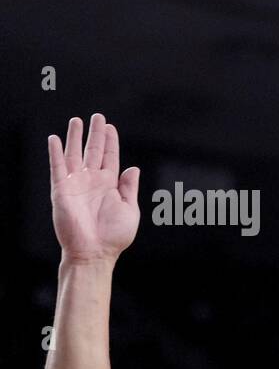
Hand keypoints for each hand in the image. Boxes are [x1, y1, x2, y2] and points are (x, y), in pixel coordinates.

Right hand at [47, 114, 140, 262]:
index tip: (110, 126)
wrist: (95, 252)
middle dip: (95, 134)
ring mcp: (76, 184)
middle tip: (97, 116)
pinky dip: (56, 152)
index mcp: (109, 185)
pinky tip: (55, 139)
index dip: (110, 141)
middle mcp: (92, 181)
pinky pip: (58, 167)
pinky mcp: (61, 190)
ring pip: (74, 154)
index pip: (110, 157)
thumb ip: (130, 188)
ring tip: (77, 120)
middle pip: (93, 151)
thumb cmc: (114, 236)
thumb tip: (134, 168)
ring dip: (75, 137)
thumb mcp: (130, 210)